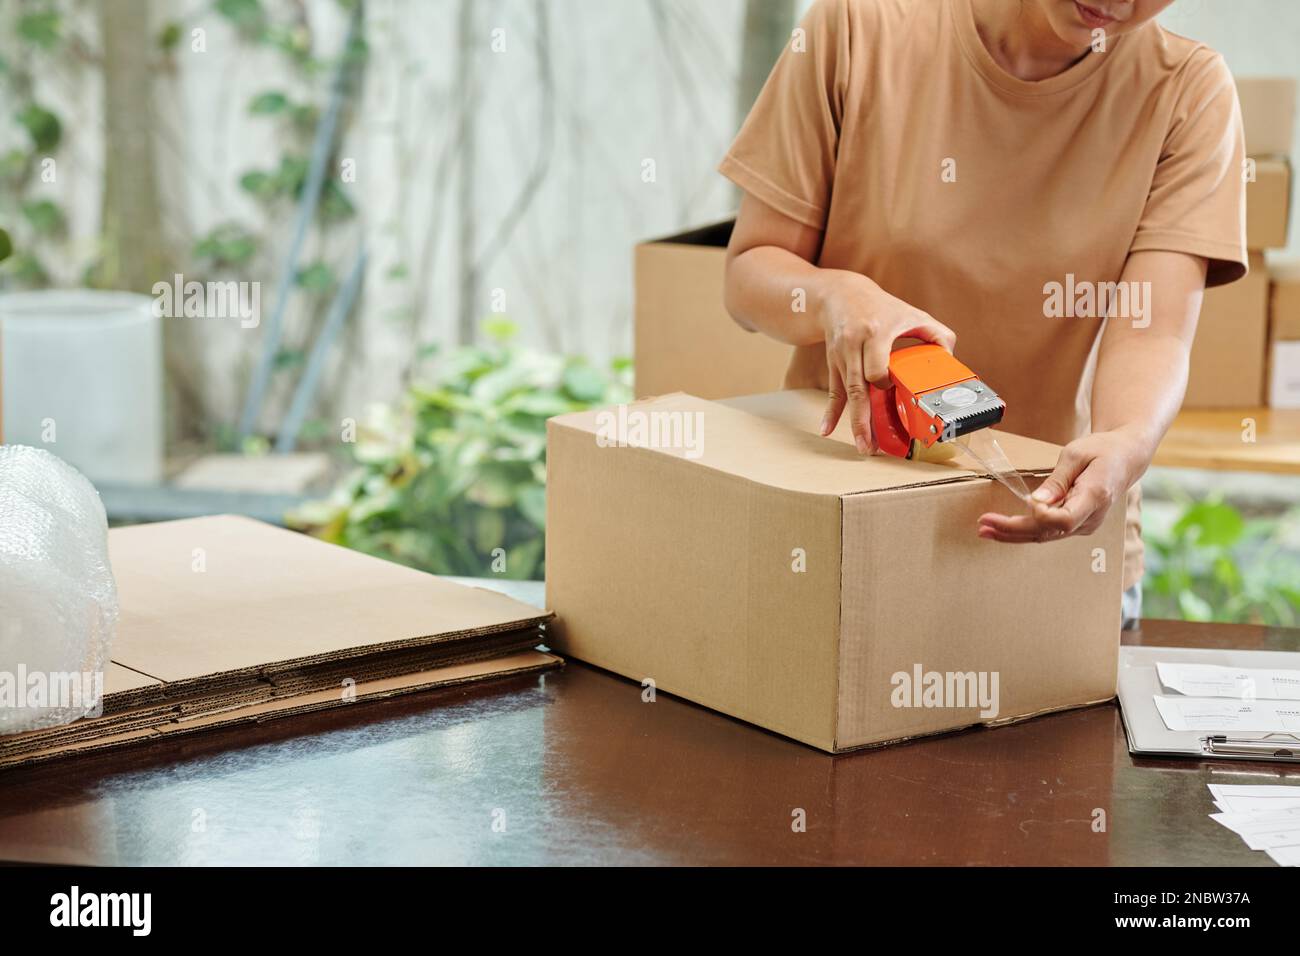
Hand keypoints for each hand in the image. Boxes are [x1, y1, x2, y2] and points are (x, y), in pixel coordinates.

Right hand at [816, 272, 955, 454]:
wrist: (840, 295)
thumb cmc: (881, 306)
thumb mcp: (911, 313)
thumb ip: (937, 334)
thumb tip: (949, 361)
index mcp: (876, 332)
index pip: (877, 367)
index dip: (884, 384)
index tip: (894, 392)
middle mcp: (854, 345)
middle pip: (859, 387)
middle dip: (864, 418)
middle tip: (873, 445)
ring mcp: (842, 357)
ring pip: (847, 394)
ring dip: (854, 422)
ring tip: (863, 446)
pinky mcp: (834, 364)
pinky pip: (834, 391)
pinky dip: (831, 412)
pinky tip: (827, 430)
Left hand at [977, 429, 1148, 542]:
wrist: (1126, 457)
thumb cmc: (1103, 450)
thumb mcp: (1077, 454)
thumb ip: (1057, 480)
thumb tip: (1035, 503)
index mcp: (1095, 496)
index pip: (1065, 520)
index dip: (1042, 517)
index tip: (1025, 505)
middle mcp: (1091, 517)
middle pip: (1048, 532)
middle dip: (1013, 530)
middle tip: (984, 525)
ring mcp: (1085, 524)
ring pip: (1046, 536)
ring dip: (1013, 534)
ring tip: (985, 529)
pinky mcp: (1078, 525)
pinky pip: (1048, 532)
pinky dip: (1025, 530)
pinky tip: (1003, 528)